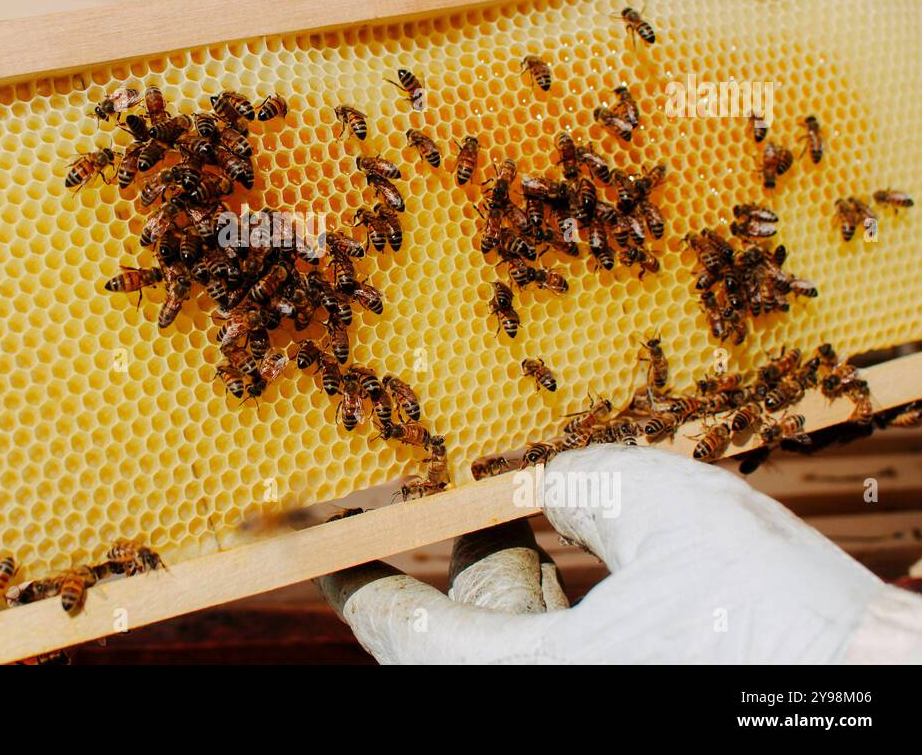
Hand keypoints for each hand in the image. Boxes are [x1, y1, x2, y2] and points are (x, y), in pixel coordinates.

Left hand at [315, 445, 921, 662]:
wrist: (880, 692)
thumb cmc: (776, 619)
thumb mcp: (666, 510)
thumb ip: (582, 483)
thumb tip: (547, 492)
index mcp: (525, 678)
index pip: (399, 629)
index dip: (354, 571)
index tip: (322, 539)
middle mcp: (544, 704)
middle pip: (450, 633)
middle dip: (450, 557)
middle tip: (439, 498)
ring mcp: (583, 701)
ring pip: (509, 640)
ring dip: (512, 573)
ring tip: (530, 513)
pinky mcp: (625, 693)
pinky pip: (558, 649)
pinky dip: (558, 599)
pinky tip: (586, 551)